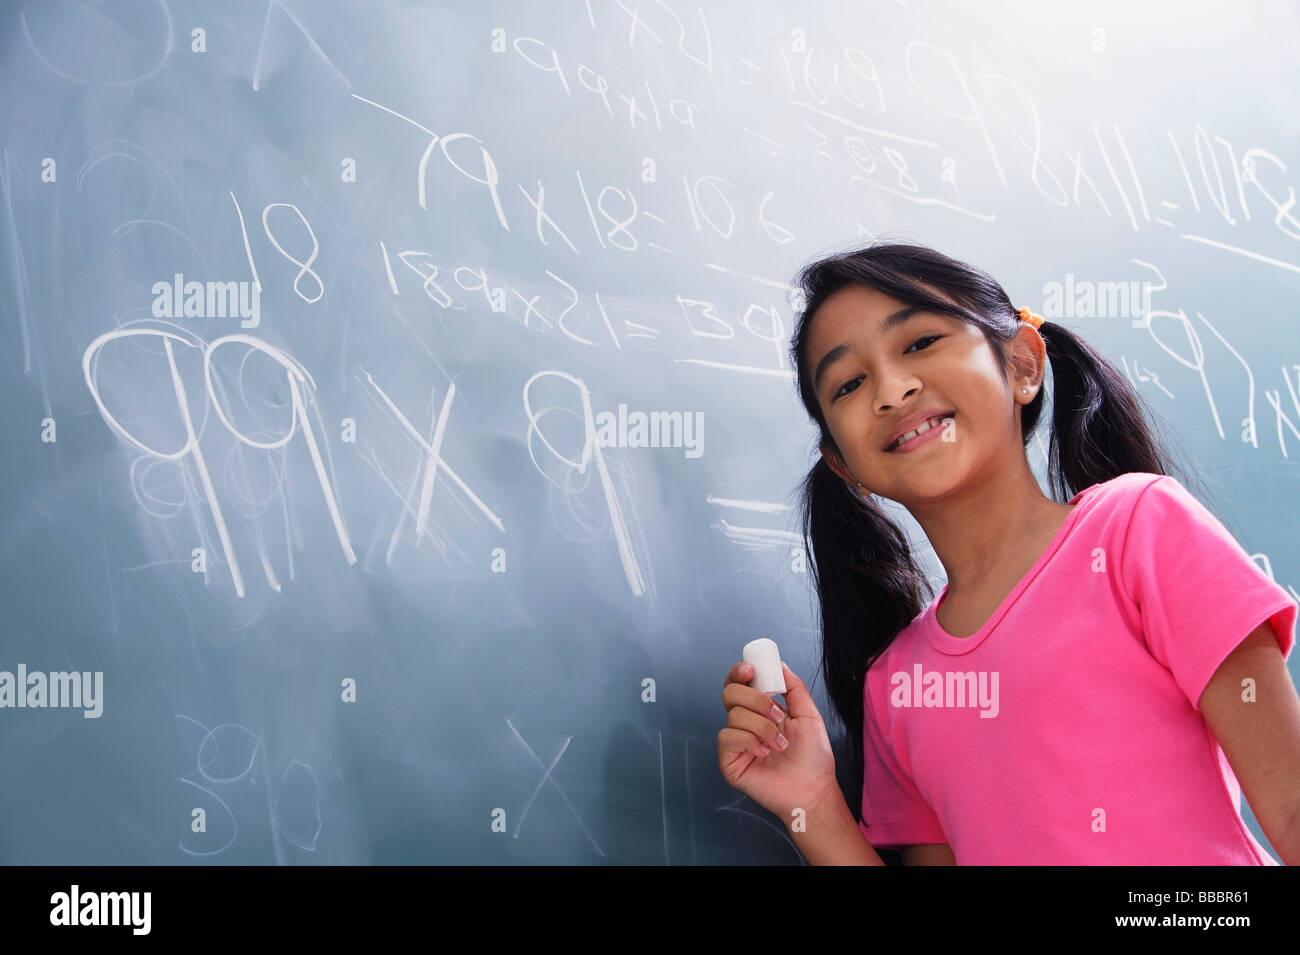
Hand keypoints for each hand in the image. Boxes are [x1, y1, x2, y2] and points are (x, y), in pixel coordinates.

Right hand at [717, 660, 837, 819]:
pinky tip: (764, 752)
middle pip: (730, 693)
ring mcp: (736, 741)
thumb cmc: (813, 757)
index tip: (751, 670)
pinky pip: (727, 737)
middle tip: (779, 715)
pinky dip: (749, 741)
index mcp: (760, 709)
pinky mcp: (729, 760)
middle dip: (756, 699)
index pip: (739, 683)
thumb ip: (794, 687)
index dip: (739, 672)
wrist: (814, 789)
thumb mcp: (809, 714)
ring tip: (781, 744)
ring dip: (762, 726)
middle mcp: (745, 722)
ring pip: (734, 715)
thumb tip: (779, 664)